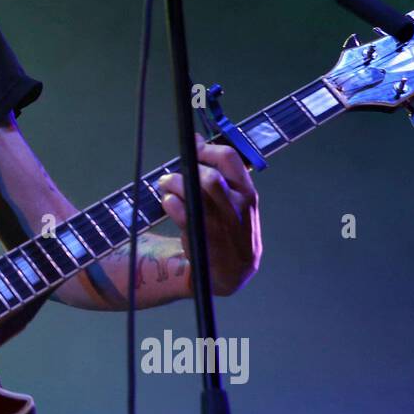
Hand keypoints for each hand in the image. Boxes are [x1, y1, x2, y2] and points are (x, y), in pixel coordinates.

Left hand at [157, 133, 261, 296]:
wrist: (231, 273)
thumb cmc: (230, 230)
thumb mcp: (236, 203)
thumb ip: (221, 174)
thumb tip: (197, 139)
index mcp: (247, 194)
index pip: (230, 159)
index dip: (205, 148)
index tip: (192, 147)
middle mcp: (238, 208)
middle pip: (210, 176)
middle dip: (187, 169)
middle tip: (172, 175)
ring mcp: (222, 225)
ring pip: (196, 191)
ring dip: (175, 184)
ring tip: (166, 186)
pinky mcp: (205, 241)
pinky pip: (184, 215)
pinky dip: (171, 204)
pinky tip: (169, 203)